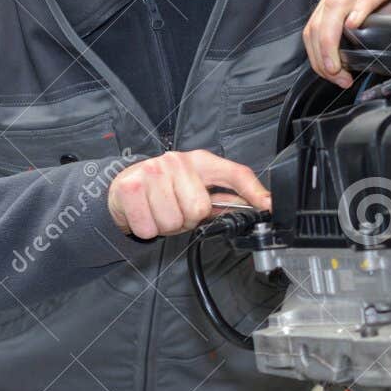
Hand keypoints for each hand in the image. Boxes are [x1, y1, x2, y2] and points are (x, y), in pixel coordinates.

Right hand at [106, 150, 270, 239]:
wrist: (122, 187)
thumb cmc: (163, 190)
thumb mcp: (194, 189)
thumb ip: (222, 199)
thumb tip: (253, 208)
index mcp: (201, 161)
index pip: (234, 173)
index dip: (253, 191)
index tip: (267, 205)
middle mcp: (178, 161)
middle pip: (198, 210)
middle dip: (187, 220)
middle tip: (175, 211)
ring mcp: (154, 171)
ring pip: (174, 221)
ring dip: (166, 226)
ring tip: (160, 212)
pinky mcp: (131, 186)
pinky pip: (150, 227)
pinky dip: (147, 230)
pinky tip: (145, 216)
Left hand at [304, 0, 390, 86]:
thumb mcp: (378, 12)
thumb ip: (362, 31)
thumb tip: (353, 62)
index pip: (314, 29)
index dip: (318, 58)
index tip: (334, 76)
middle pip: (318, 24)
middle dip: (322, 57)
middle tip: (338, 78)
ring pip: (335, 10)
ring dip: (331, 43)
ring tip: (338, 65)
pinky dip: (358, 10)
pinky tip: (354, 25)